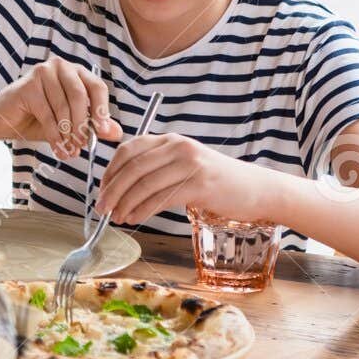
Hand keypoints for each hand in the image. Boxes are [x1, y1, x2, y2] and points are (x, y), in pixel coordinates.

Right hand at [0, 56, 123, 157]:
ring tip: (69, 149)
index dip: (102, 109)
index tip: (103, 131)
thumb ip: (93, 126)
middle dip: (82, 124)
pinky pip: (47, 114)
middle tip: (82, 145)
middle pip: (80, 95)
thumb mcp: (71, 124)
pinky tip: (57, 147)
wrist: (4, 120)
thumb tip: (117, 133)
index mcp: (75, 72)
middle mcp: (60, 67)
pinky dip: (54, 135)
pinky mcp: (28, 85)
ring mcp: (42, 72)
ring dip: (68, 133)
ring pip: (63, 107)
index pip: (96, 86)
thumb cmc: (38, 119)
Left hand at [95, 132, 285, 225]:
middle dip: (112, 190)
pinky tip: (134, 218)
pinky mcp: (200, 184)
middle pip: (132, 167)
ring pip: (144, 184)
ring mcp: (190, 164)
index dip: (109, 172)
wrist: (256, 190)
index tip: (102, 191)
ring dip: (125, 203)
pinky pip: (161, 198)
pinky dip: (142, 210)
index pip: (128, 150)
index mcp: (170, 140)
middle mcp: (178, 147)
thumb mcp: (184, 165)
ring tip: (117, 217)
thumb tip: (120, 187)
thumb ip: (157, 168)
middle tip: (101, 209)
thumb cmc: (217, 182)